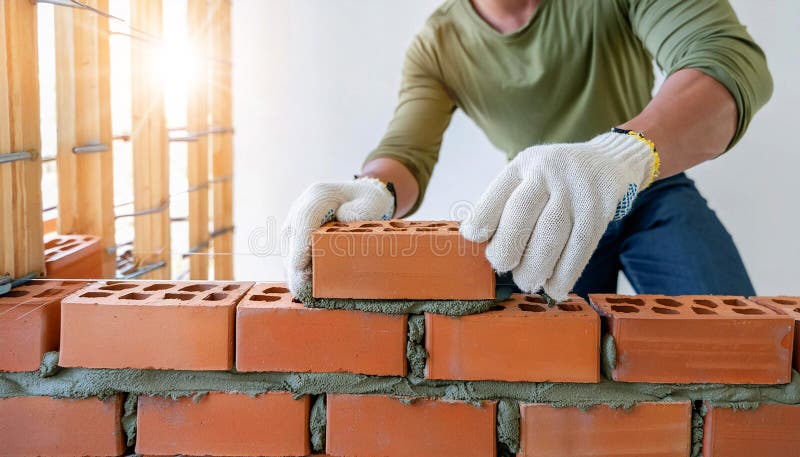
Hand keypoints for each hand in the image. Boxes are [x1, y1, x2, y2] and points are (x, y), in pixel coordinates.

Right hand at [283, 177, 394, 294]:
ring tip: (303, 292)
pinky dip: (297, 272)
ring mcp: (296, 222)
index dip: (300, 242)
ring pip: (288, 248)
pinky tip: (305, 288)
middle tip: (301, 289)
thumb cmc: (368, 201)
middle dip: (294, 264)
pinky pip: (292, 255)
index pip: (305, 218)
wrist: (362, 197)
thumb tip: (339, 228)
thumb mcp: (371, 203)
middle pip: (291, 237)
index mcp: (318, 195)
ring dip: (294, 271)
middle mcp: (301, 208)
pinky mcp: (297, 236)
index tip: (299, 266)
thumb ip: (358, 213)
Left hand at [460, 131, 657, 300]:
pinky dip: (566, 273)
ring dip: (536, 267)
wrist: (604, 162)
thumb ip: (506, 206)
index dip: (482, 219)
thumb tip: (483, 249)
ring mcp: (576, 190)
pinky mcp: (601, 209)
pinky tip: (555, 289)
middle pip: (521, 213)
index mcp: (523, 165)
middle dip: (507, 248)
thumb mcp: (528, 178)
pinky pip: (581, 247)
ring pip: (551, 234)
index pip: (497, 193)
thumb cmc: (553, 182)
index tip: (474, 238)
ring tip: (527, 282)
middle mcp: (548, 173)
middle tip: (503, 268)